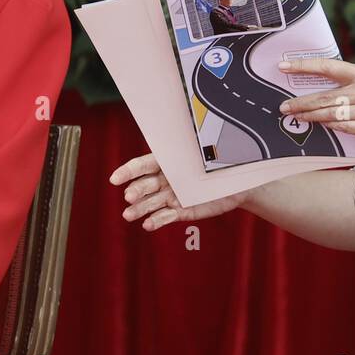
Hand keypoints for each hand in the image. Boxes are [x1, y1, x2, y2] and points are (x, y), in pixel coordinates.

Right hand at [110, 153, 250, 230]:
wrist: (239, 184)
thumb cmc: (221, 161)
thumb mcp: (207, 152)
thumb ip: (191, 148)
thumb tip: (184, 129)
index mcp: (168, 161)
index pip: (143, 165)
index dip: (128, 171)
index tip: (115, 178)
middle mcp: (166, 179)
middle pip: (145, 185)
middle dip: (136, 191)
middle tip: (129, 197)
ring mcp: (173, 196)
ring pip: (152, 203)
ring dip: (140, 209)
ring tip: (129, 215)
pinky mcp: (182, 211)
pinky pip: (166, 216)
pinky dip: (156, 221)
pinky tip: (147, 224)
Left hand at [277, 58, 354, 149]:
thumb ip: (346, 83)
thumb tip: (314, 85)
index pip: (328, 66)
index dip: (304, 66)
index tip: (284, 66)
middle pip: (325, 96)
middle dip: (301, 102)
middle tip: (285, 106)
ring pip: (331, 114)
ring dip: (310, 116)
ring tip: (296, 117)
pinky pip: (342, 127)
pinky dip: (328, 126)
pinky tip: (318, 125)